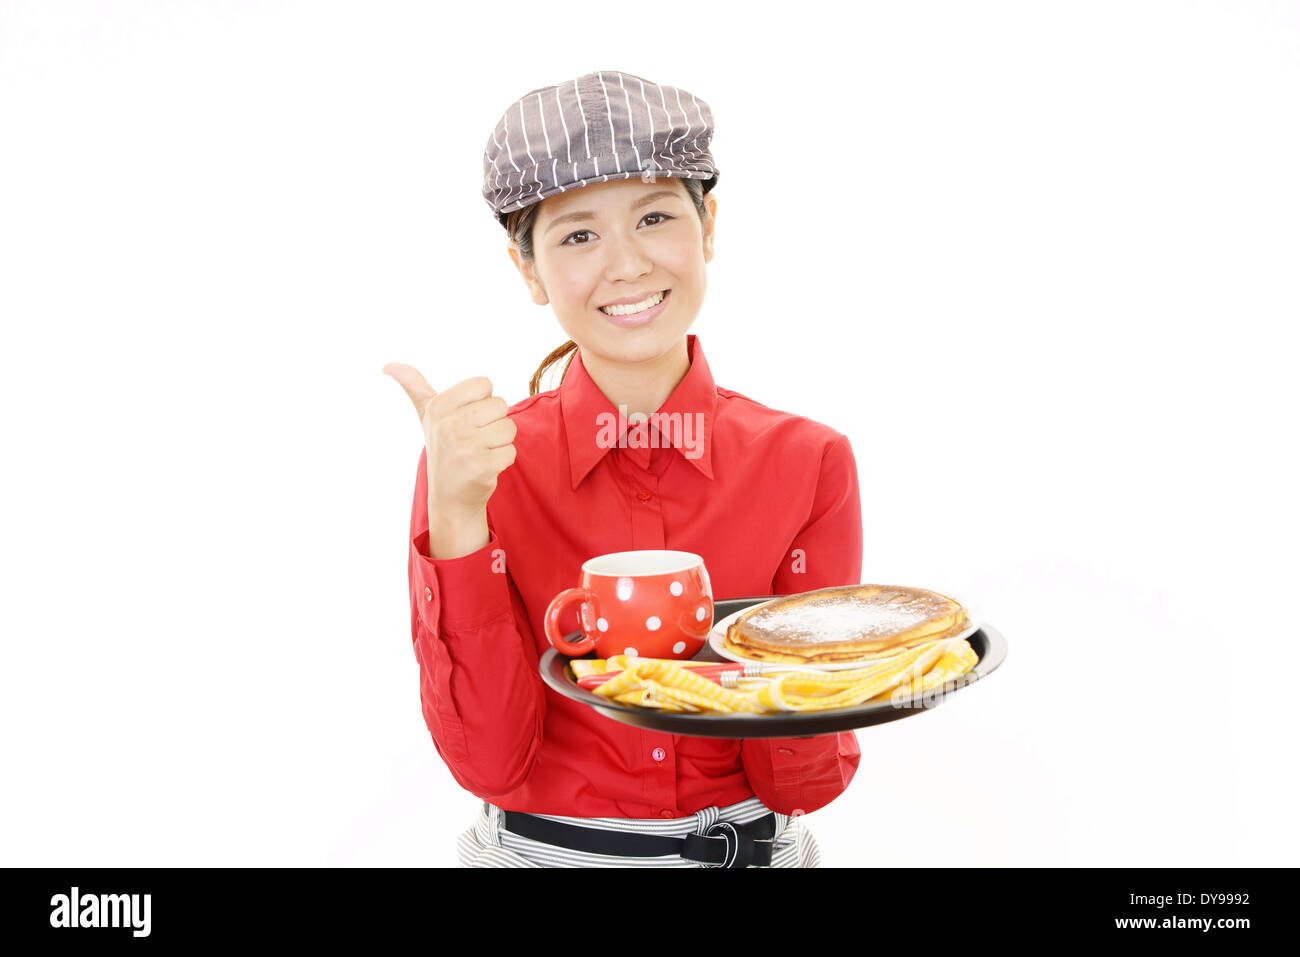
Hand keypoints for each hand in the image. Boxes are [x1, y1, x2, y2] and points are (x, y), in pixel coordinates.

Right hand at [382, 363, 517, 518]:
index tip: (467, 417)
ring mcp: (465, 448)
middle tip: (474, 438)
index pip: (484, 384)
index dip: (482, 401)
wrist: (449, 496)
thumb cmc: (443, 447)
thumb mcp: (426, 415)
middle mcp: (449, 426)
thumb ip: (413, 385)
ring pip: (509, 428)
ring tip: (480, 452)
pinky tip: (485, 466)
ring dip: (500, 442)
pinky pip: (511, 451)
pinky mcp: (481, 468)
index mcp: (437, 407)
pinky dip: (503, 460)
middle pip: (501, 405)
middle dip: (493, 422)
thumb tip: (387, 365)